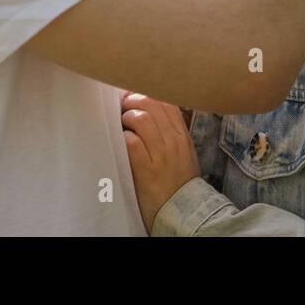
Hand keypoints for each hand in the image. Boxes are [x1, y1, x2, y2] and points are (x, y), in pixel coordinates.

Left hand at [121, 90, 201, 233]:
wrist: (182, 211)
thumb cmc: (178, 182)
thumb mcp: (184, 153)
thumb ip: (171, 132)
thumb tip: (150, 110)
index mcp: (183, 135)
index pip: (166, 101)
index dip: (146, 93)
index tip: (134, 96)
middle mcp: (174, 141)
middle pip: (152, 104)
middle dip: (132, 100)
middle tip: (123, 107)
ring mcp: (161, 154)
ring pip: (141, 118)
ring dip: (126, 117)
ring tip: (121, 125)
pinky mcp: (146, 169)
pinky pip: (131, 142)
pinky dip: (123, 137)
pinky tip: (121, 142)